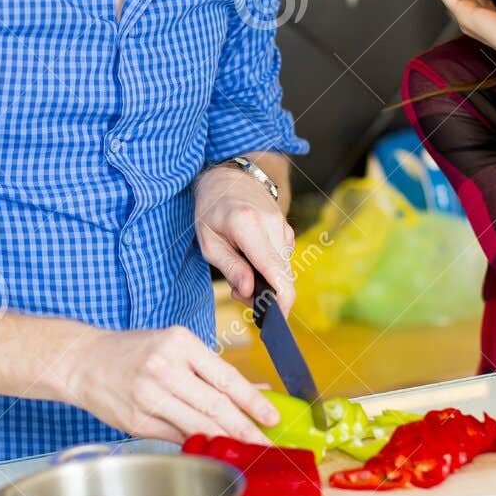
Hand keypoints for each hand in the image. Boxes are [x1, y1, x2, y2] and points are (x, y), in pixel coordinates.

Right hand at [65, 326, 280, 443]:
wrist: (83, 361)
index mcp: (179, 343)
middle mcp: (164, 368)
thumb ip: (212, 371)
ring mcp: (149, 396)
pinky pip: (177, 437)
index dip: (253, 401)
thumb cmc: (133, 352)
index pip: (226, 377)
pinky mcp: (138, 421)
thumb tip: (256, 391)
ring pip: (198, 426)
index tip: (273, 418)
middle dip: (246, 430)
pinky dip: (198, 445)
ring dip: (226, 442)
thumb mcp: (174, 347)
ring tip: (247, 452)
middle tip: (266, 445)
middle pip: (216, 406)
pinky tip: (215, 451)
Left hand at [195, 163, 293, 313]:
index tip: (274, 319)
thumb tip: (249, 291)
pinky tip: (252, 260)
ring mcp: (283, 226)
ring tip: (241, 272)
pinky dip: (270, 269)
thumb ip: (230, 267)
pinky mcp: (287, 229)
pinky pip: (283, 260)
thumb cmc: (211, 209)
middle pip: (284, 276)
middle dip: (267, 295)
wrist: (228, 176)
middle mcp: (272, 225)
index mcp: (248, 226)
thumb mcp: (208, 241)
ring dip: (267, 281)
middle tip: (239, 292)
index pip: (275, 271)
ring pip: (284, 270)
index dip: (280, 300)